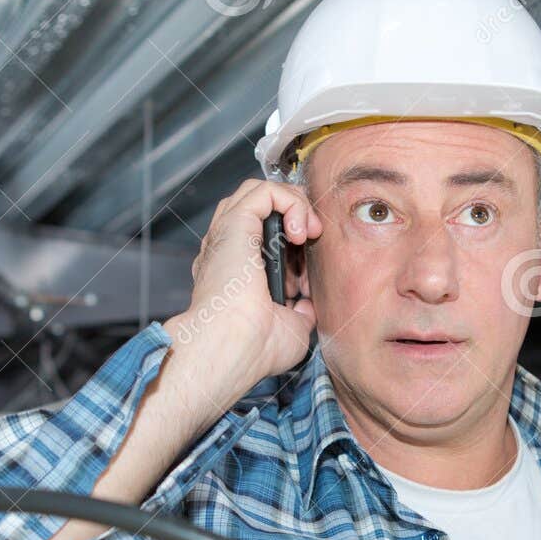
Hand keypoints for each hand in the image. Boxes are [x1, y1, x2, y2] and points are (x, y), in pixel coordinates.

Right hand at [170, 179, 319, 387]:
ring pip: (260, 191)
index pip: (264, 238)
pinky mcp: (235, 223)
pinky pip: (266, 190)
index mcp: (235, 272)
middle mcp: (228, 249)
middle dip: (295, 216)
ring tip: (307, 231)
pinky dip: (291, 202)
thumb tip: (307, 306)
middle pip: (262, 208)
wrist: (234, 347)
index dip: (294, 246)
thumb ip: (300, 313)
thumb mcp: (290, 330)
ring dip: (294, 203)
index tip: (307, 275)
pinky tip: (300, 230)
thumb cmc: (253, 349)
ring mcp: (228, 234)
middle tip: (312, 241)